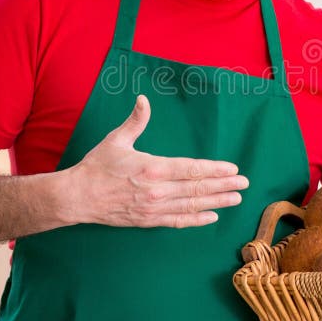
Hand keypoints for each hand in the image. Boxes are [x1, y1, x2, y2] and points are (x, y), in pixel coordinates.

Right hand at [66, 94, 247, 227]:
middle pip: (197, 188)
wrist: (77, 197)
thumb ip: (136, 121)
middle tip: (244, 183)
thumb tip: (144, 99)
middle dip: (224, 185)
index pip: (192, 169)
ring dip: (216, 202)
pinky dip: (196, 220)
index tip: (233, 169)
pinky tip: (212, 217)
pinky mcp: (148, 221)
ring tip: (236, 199)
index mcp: (152, 168)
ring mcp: (153, 208)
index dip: (215, 169)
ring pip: (192, 205)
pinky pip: (178, 221)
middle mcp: (157, 190)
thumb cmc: (97, 166)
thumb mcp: (116, 139)